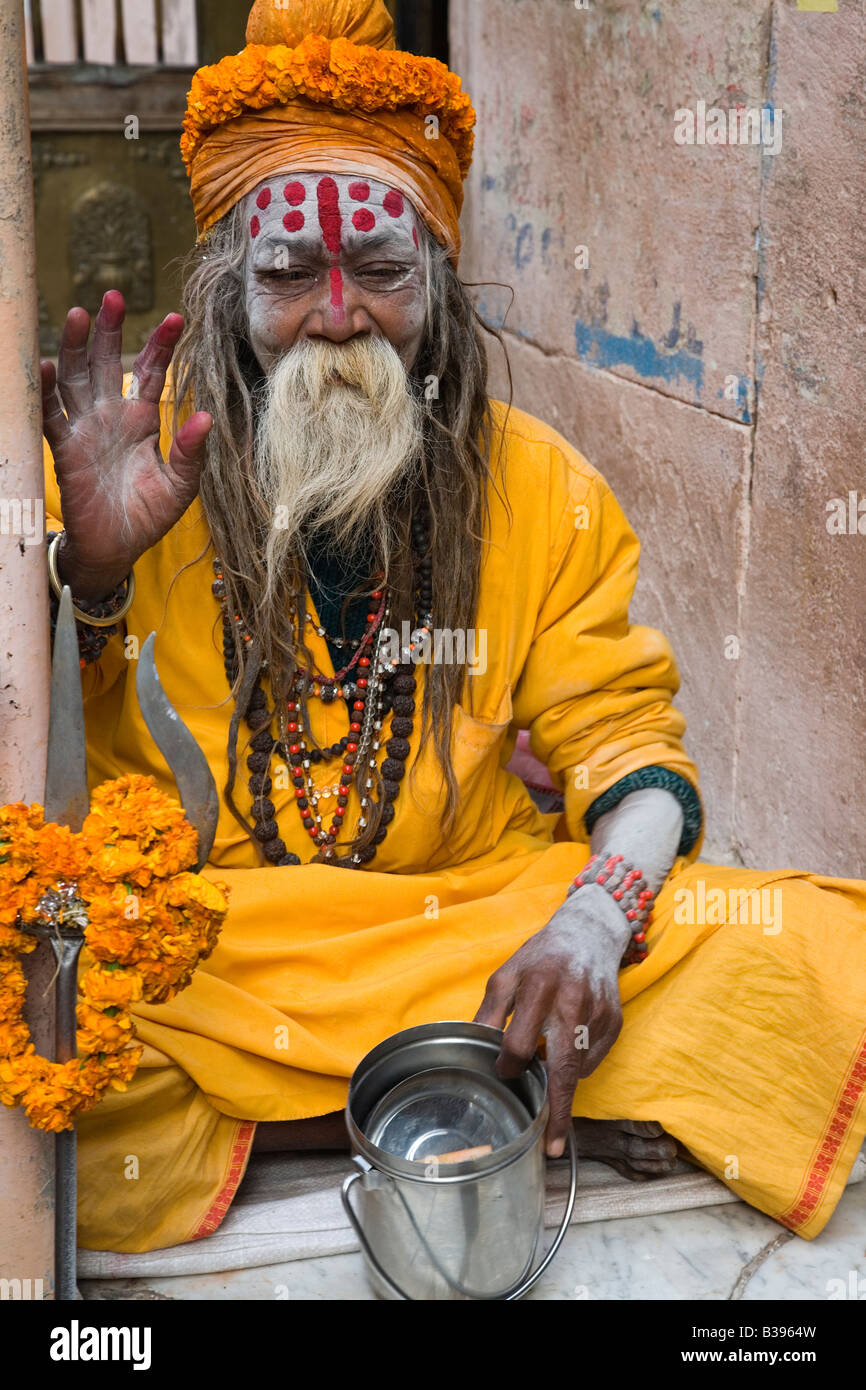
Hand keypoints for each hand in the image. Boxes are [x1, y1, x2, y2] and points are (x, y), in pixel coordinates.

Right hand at [41, 290, 212, 599]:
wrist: (117, 550)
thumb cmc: (148, 516)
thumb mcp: (180, 485)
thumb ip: (190, 451)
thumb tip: (206, 417)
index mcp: (141, 420)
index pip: (149, 372)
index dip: (160, 346)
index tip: (177, 319)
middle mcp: (111, 417)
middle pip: (106, 362)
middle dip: (109, 330)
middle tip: (113, 296)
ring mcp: (85, 430)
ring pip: (75, 378)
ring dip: (74, 347)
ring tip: (77, 314)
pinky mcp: (65, 450)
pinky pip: (51, 415)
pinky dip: (46, 391)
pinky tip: (46, 365)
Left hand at [475, 884, 629, 1155]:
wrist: (589, 933)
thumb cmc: (540, 957)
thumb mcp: (506, 974)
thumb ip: (489, 1011)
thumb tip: (476, 1048)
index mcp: (538, 986)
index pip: (521, 1042)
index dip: (509, 1064)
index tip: (505, 1071)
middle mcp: (573, 1000)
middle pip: (564, 1066)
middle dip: (557, 1109)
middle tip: (548, 1147)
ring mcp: (599, 1013)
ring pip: (580, 1067)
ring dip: (562, 1084)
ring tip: (547, 1082)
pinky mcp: (616, 1021)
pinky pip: (594, 1059)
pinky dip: (578, 1065)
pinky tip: (566, 1047)